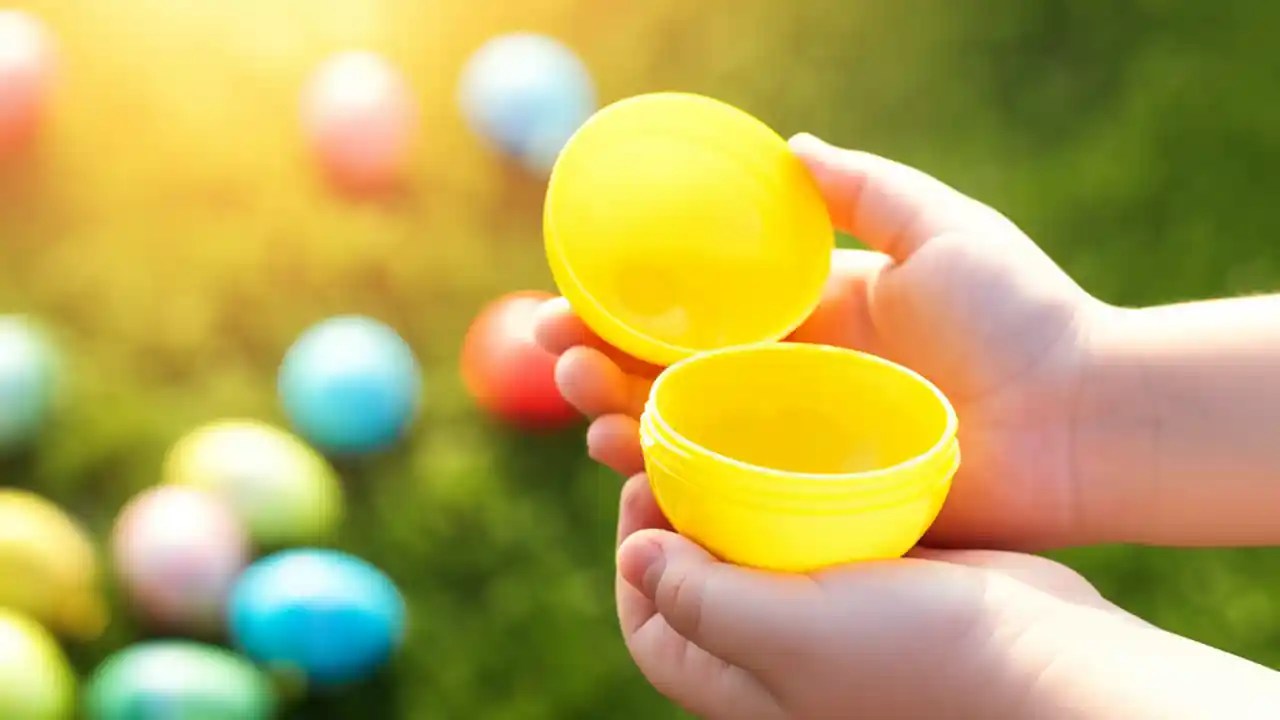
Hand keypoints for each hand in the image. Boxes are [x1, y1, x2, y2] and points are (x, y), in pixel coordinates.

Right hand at [536, 133, 1108, 548]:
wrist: (1085, 418)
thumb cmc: (1022, 317)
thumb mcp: (942, 228)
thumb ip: (865, 188)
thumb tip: (787, 146)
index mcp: (810, 320)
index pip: (697, 313)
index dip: (628, 306)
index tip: (570, 298)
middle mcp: (792, 383)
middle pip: (672, 376)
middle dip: (601, 364)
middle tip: (556, 355)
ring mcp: (798, 446)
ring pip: (685, 434)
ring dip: (618, 418)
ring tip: (582, 403)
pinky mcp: (812, 501)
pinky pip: (725, 492)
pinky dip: (668, 478)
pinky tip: (627, 460)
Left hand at [610, 477, 1279, 719]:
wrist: (1049, 659)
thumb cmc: (915, 659)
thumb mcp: (787, 637)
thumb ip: (701, 600)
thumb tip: (631, 559)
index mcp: (742, 684)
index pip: (652, 627)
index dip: (631, 559)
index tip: (641, 485)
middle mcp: (781, 653)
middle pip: (701, 577)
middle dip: (679, 511)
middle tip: (681, 441)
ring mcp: (836, 614)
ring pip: (760, 545)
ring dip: (739, 491)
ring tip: (735, 428)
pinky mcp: (885, 576)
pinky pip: (822, 528)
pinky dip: (803, 490)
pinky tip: (807, 440)